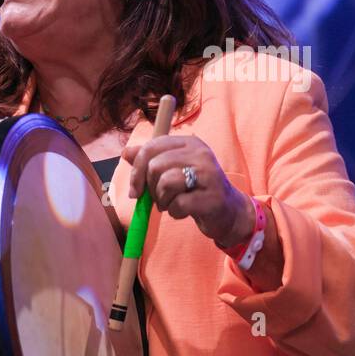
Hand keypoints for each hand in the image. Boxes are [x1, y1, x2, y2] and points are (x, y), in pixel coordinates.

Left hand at [122, 134, 253, 248]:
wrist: (228, 211)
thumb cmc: (194, 189)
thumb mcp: (172, 170)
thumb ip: (149, 160)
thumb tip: (126, 151)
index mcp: (189, 143)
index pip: (151, 147)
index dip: (137, 170)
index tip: (135, 189)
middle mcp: (201, 154)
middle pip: (155, 166)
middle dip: (151, 188)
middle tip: (161, 197)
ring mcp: (208, 175)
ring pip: (165, 183)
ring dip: (162, 200)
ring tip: (173, 203)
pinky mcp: (211, 197)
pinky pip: (177, 204)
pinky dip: (175, 212)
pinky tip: (185, 211)